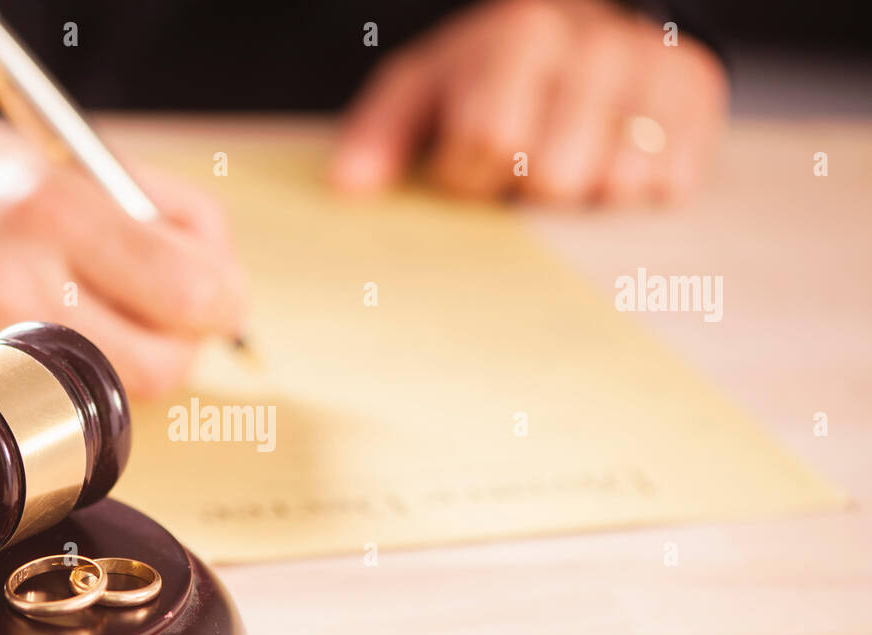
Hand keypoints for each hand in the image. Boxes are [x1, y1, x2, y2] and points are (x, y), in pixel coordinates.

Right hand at [0, 111, 245, 396]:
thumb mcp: (54, 156)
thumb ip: (153, 206)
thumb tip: (220, 275)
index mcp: (52, 208)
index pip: (192, 291)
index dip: (222, 301)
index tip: (217, 298)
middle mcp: (13, 282)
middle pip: (161, 367)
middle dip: (176, 345)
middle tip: (157, 317)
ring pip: (106, 402)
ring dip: (121, 372)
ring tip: (91, 326)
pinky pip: (39, 415)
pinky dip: (54, 393)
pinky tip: (32, 352)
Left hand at [330, 0, 727, 203]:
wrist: (586, 26)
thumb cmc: (492, 74)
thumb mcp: (425, 88)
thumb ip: (380, 133)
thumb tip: (347, 187)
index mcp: (522, 31)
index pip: (490, 139)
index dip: (470, 174)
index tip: (469, 163)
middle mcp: (596, 41)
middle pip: (556, 173)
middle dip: (527, 188)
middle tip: (525, 163)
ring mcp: (656, 67)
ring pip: (616, 184)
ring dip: (583, 193)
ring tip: (570, 156)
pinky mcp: (702, 97)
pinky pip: (669, 184)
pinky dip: (637, 188)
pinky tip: (615, 156)